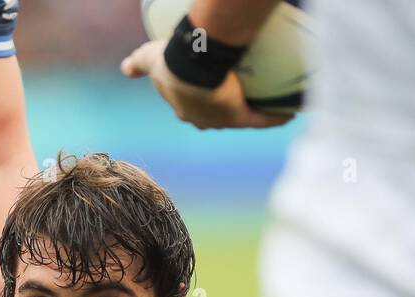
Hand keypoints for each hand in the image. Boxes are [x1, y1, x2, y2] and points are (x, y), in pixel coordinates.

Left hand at [121, 39, 286, 130]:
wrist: (190, 67)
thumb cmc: (169, 61)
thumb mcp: (150, 60)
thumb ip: (138, 63)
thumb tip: (125, 68)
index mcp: (181, 107)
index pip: (188, 105)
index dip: (194, 98)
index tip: (203, 88)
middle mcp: (199, 119)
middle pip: (211, 115)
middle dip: (219, 109)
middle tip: (233, 93)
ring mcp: (219, 119)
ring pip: (236, 118)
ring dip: (248, 113)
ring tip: (262, 103)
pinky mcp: (238, 116)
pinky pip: (260, 119)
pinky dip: (274, 117)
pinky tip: (289, 114)